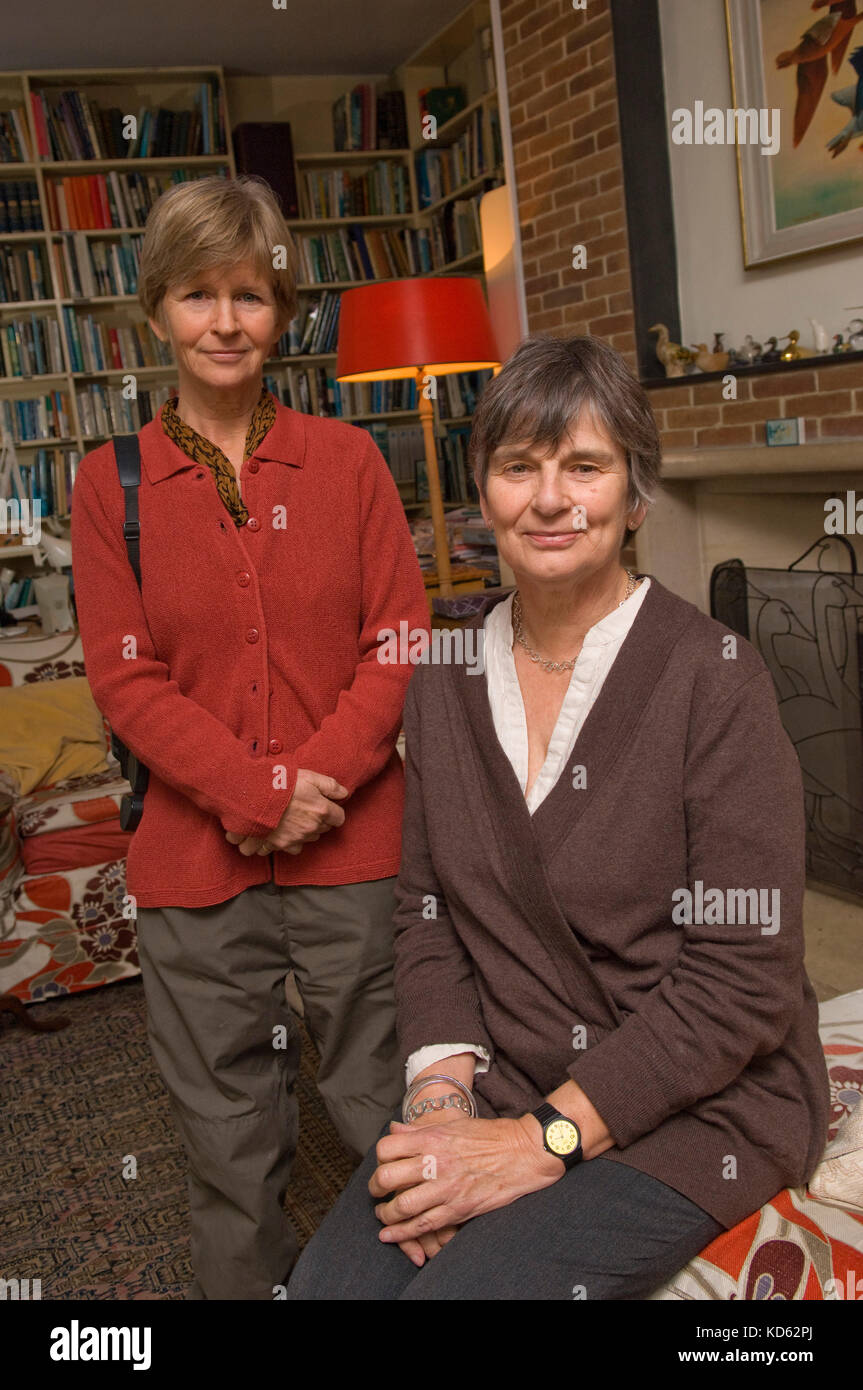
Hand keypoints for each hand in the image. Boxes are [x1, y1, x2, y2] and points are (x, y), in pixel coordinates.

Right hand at [224, 769, 347, 856]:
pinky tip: (280, 832)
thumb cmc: (282, 783)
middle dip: (317, 821)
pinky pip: (289, 848)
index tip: (325, 806)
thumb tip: (344, 794)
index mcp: (321, 810)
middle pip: (322, 830)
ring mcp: (296, 838)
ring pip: (307, 839)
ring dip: (303, 832)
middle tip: (304, 809)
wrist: (254, 796)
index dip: (333, 812)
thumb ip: (330, 786)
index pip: (339, 818)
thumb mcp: (309, 777)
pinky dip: (286, 842)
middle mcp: (311, 828)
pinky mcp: (279, 845)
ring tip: (291, 819)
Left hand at [368, 1115, 561, 1246]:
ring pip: (401, 1206)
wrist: (524, 1151)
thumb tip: (394, 1130)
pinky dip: (401, 1233)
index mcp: (432, 1138)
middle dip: (376, 1188)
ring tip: (384, 1215)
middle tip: (378, 1192)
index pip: (387, 1148)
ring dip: (385, 1214)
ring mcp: (446, 1187)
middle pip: (387, 1177)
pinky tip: (390, 1236)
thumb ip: (421, 1129)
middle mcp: (435, 1162)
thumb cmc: (490, 1135)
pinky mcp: (458, 1209)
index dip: (379, 1158)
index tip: (382, 1165)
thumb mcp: (453, 1124)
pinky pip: (422, 1225)